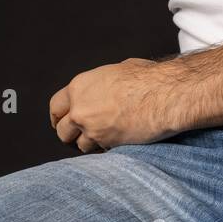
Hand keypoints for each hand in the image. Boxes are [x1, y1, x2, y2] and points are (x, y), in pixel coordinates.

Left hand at [48, 57, 169, 151]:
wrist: (166, 96)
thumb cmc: (150, 79)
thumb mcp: (121, 69)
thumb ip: (104, 83)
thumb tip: (107, 87)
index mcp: (81, 86)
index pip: (56, 106)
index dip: (59, 116)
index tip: (62, 122)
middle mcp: (81, 107)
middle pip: (62, 130)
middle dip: (70, 134)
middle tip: (79, 135)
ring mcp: (92, 127)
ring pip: (79, 145)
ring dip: (89, 144)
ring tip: (104, 138)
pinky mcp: (107, 143)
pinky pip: (98, 152)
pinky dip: (105, 150)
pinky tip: (116, 141)